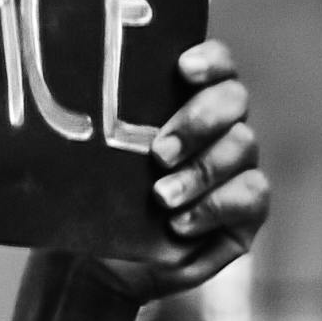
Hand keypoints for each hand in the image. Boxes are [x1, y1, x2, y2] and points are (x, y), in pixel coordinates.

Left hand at [78, 40, 268, 299]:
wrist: (103, 260)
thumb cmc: (96, 197)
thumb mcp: (89, 159)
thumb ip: (94, 127)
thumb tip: (70, 106)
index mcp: (184, 101)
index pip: (214, 64)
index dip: (209, 60)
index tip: (183, 69)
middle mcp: (220, 126)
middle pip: (233, 99)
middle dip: (198, 121)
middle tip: (158, 152)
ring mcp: (237, 166)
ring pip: (241, 146)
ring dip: (199, 172)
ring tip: (160, 198)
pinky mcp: (246, 209)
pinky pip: (250, 195)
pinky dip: (213, 207)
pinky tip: (179, 225)